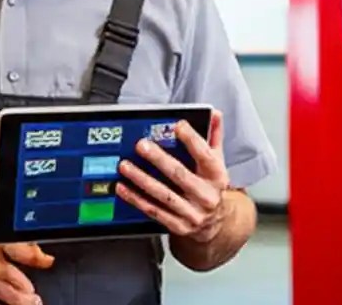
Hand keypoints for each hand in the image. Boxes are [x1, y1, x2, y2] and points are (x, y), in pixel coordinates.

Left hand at [116, 109, 229, 243]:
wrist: (216, 224)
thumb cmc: (212, 187)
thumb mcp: (218, 162)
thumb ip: (213, 137)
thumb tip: (214, 114)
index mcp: (217, 176)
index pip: (205, 155)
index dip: (192, 140)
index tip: (178, 126)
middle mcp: (206, 196)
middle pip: (180, 175)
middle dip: (159, 159)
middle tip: (142, 145)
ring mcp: (192, 213)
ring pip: (163, 195)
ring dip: (141, 179)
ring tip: (125, 166)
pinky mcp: (178, 226)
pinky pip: (154, 211)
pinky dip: (136, 199)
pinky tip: (123, 188)